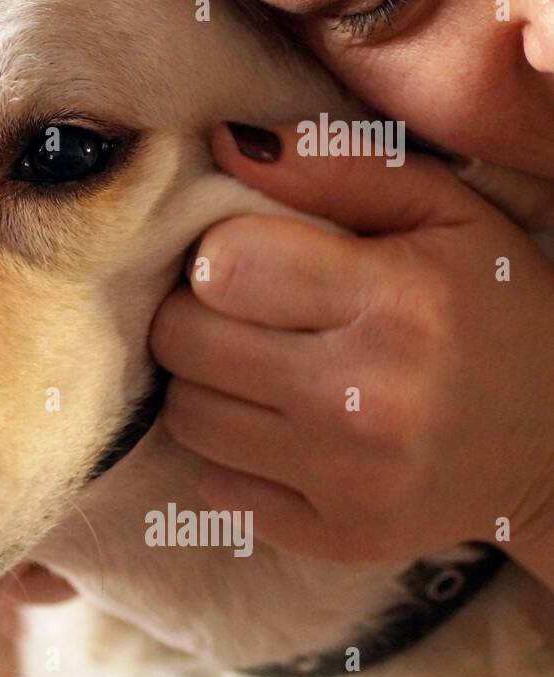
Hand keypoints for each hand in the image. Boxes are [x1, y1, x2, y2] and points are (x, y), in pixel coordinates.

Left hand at [150, 121, 553, 580]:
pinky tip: (281, 428)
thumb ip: (337, 164)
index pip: (221, 265)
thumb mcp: (443, 210)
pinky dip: (230, 453)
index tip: (254, 259)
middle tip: (245, 313)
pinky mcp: (334, 536)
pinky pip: (214, 484)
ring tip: (262, 367)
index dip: (222, 253)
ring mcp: (346, 480)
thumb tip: (226, 139)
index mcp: (396, 301)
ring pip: (185, 413)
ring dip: (205, 382)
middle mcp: (365, 400)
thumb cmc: (493, 305)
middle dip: (197, 314)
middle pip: (183, 340)